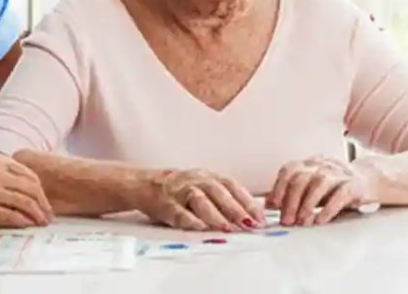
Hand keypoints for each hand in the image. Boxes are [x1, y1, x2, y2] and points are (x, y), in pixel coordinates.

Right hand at [0, 154, 52, 227]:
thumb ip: (4, 174)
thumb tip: (33, 191)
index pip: (29, 175)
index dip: (41, 191)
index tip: (45, 202)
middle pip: (31, 188)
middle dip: (43, 204)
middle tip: (48, 215)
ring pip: (25, 202)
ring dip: (37, 215)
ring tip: (42, 222)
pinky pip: (12, 216)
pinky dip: (24, 222)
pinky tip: (27, 225)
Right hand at [138, 168, 265, 231]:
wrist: (147, 185)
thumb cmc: (182, 190)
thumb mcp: (205, 187)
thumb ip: (226, 199)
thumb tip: (253, 217)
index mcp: (209, 177)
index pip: (232, 187)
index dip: (247, 202)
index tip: (261, 218)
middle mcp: (197, 181)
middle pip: (218, 193)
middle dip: (235, 210)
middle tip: (248, 225)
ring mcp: (181, 191)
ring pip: (200, 200)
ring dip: (215, 215)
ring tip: (227, 229)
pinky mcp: (166, 204)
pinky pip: (178, 211)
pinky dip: (189, 219)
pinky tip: (199, 227)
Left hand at [267, 157, 375, 226]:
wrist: (369, 179)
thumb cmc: (336, 186)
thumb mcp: (312, 187)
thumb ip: (293, 193)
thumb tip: (269, 204)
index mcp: (309, 164)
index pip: (289, 170)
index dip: (278, 187)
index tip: (272, 206)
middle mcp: (321, 165)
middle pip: (301, 178)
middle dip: (290, 201)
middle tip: (286, 220)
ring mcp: (338, 174)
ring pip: (318, 184)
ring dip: (307, 205)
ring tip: (302, 222)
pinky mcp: (354, 185)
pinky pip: (339, 195)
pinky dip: (328, 209)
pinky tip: (320, 220)